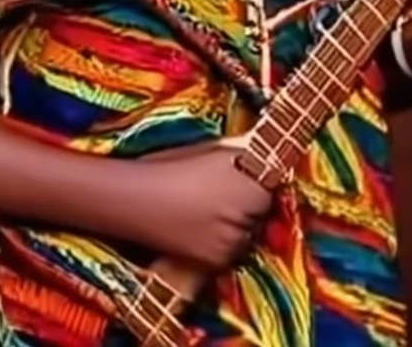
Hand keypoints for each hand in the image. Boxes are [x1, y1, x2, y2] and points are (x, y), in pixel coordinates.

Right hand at [133, 144, 272, 269]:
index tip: (245, 174)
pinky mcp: (218, 261)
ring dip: (239, 225)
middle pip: (263, 209)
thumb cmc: (173, 166)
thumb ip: (247, 154)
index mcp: (253, 179)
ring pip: (249, 232)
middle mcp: (250, 212)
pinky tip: (200, 229)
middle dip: (251, 203)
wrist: (137, 200)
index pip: (275, 182)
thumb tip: (267, 153)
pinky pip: (232, 251)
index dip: (259, 178)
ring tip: (207, 211)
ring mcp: (235, 240)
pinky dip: (223, 243)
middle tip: (220, 192)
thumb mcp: (216, 150)